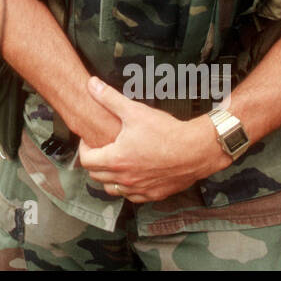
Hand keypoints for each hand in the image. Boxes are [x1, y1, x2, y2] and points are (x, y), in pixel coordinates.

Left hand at [76, 77, 228, 202]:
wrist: (196, 150)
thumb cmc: (166, 132)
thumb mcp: (134, 111)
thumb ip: (109, 98)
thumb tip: (91, 84)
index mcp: (116, 159)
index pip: (86, 161)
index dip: (84, 148)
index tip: (90, 140)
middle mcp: (125, 178)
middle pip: (96, 176)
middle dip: (94, 162)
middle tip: (101, 149)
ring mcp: (140, 189)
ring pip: (112, 189)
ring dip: (108, 178)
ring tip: (114, 162)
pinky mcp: (154, 194)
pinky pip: (132, 197)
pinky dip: (127, 188)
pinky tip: (132, 175)